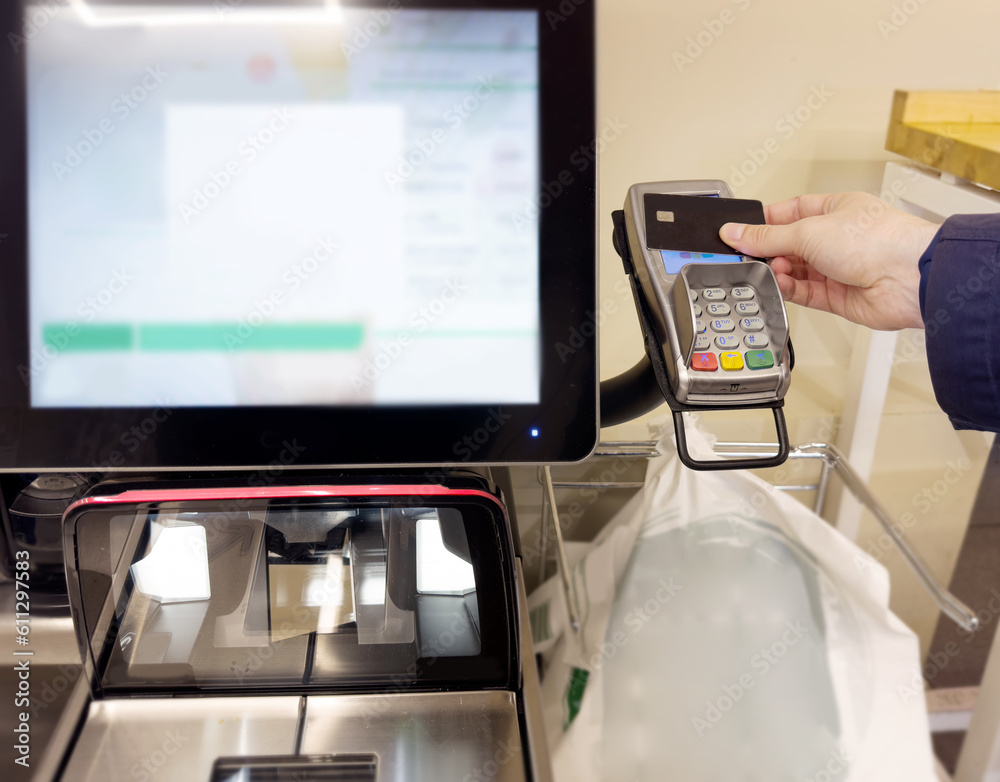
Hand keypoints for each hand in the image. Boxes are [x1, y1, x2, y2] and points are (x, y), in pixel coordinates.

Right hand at [718, 192, 938, 329]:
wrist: (908, 278)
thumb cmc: (878, 240)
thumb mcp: (809, 230)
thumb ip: (767, 237)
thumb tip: (735, 233)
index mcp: (834, 210)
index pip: (790, 212)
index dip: (764, 222)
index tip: (739, 231)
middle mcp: (836, 238)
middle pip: (789, 244)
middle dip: (768, 251)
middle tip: (746, 256)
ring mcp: (837, 268)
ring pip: (794, 271)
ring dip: (778, 272)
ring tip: (767, 271)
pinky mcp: (837, 296)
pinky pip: (804, 293)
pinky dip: (789, 290)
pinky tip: (780, 285)